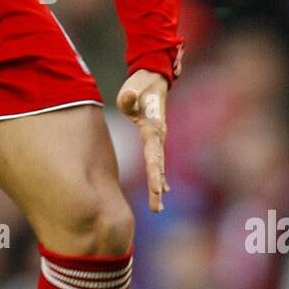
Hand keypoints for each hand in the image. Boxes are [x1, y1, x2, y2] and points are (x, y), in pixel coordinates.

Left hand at [116, 69, 169, 212]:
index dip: (154, 174)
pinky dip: (159, 176)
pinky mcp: (154, 138)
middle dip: (157, 188)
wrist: (152, 80)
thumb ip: (129, 95)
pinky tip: (161, 190)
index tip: (156, 190)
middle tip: (156, 208)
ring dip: (158, 186)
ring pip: (159, 167)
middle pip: (158, 167)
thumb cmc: (139, 86)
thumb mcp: (132, 89)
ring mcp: (158, 138)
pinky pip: (157, 161)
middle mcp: (158, 136)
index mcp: (153, 129)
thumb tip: (127, 94)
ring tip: (157, 206)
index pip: (154, 156)